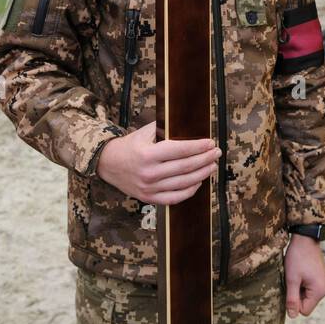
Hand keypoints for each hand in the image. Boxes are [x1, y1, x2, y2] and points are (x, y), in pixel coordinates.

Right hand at [95, 121, 219, 204]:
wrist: (108, 164)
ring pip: (184, 183)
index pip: (180, 150)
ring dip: (202, 174)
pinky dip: (190, 191)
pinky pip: (175, 198)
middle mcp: (149, 173)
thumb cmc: (130, 145)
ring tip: (212, 166)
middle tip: (216, 153)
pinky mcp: (149, 198)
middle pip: (185, 167)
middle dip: (205, 159)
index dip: (198, 147)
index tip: (211, 143)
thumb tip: (189, 125)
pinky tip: (198, 182)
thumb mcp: (145, 132)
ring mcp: (149, 188)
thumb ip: (165, 128)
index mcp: (148, 154)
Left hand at [283, 233, 324, 318]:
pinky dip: (303, 282)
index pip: (305, 310)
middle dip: (297, 294)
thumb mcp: (291, 279)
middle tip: (293, 278)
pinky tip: (300, 271)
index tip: (291, 287)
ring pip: (307, 295)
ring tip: (297, 274)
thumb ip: (292, 299)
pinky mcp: (321, 277)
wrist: (305, 238)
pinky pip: (310, 288)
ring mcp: (324, 282)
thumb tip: (293, 316)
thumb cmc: (297, 257)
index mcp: (319, 291)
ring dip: (299, 288)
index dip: (294, 302)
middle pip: (307, 303)